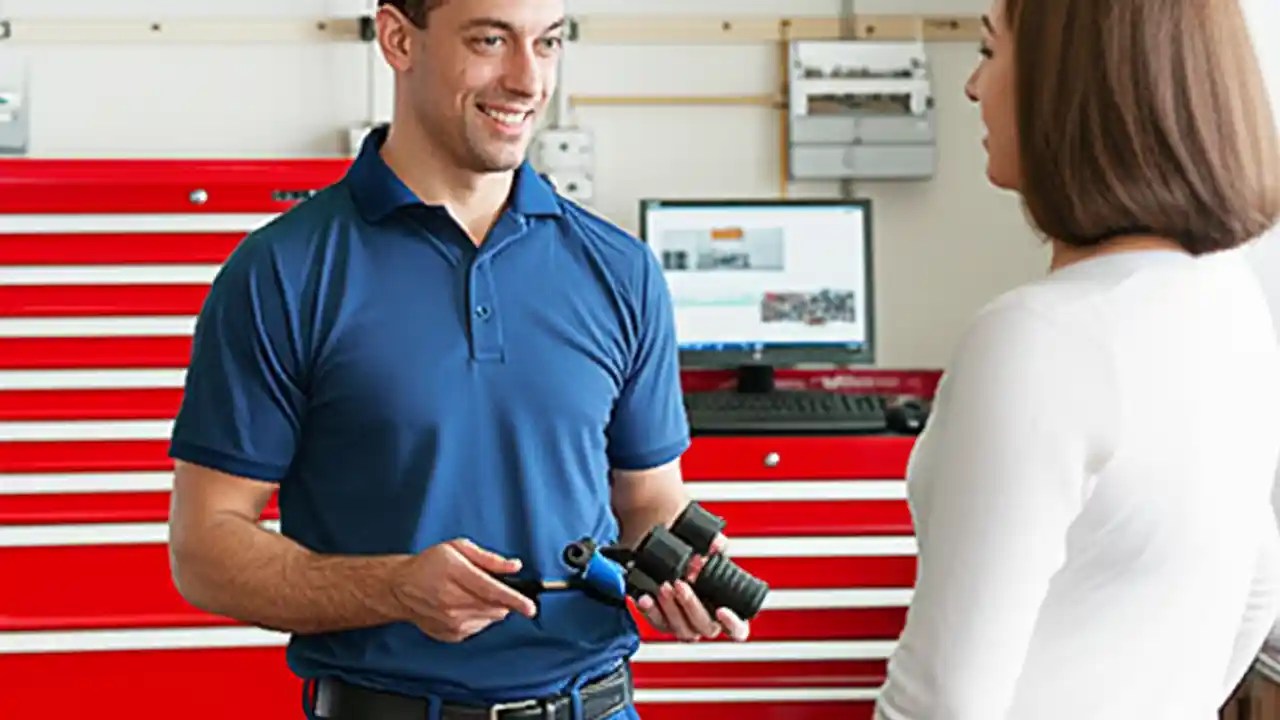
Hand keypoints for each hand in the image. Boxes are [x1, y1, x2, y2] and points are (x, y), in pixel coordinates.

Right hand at [389, 538, 537, 642]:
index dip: (514, 599)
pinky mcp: (451, 634)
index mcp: (455, 575)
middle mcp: (452, 601)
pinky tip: (465, 606)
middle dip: (504, 600)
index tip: (530, 607)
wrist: (401, 587)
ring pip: (489, 619)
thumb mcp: (459, 548)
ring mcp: (450, 621)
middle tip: (494, 588)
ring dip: (491, 608)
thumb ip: (489, 558)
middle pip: (494, 607)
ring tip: (472, 594)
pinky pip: (478, 628)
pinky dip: (479, 617)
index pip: (492, 590)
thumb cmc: (430, 564)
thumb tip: (513, 566)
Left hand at [635, 534, 750, 642]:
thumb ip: (716, 546)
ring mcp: (686, 626)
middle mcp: (708, 623)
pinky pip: (657, 623)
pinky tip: (645, 597)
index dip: (733, 624)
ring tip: (663, 586)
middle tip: (680, 584)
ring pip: (681, 628)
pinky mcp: (664, 624)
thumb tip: (717, 543)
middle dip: (691, 605)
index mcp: (727, 612)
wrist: (673, 561)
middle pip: (705, 626)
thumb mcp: (709, 552)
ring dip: (670, 608)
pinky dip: (650, 611)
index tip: (721, 610)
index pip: (739, 629)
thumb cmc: (699, 562)